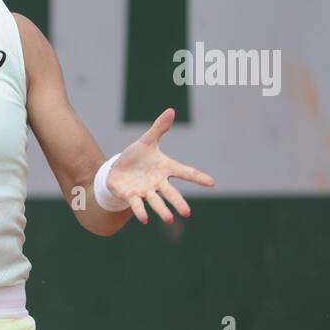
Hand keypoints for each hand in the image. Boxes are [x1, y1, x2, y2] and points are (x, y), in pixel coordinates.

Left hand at [107, 108, 215, 224]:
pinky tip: (145, 219)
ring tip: (170, 219)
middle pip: (170, 193)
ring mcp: (145, 191)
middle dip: (178, 202)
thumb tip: (171, 110)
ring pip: (155, 202)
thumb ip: (159, 128)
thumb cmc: (135, 157)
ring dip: (162, 210)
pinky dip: (140, 211)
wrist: (117, 169)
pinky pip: (137, 205)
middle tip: (187, 213)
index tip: (212, 183)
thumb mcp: (146, 141)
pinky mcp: (131, 196)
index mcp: (165, 168)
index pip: (185, 172)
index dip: (198, 177)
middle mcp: (157, 182)